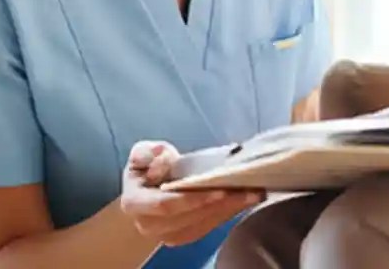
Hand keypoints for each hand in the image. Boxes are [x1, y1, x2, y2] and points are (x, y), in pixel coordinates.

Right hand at [119, 141, 263, 246]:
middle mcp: (149, 225)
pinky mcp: (184, 236)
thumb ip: (148, 152)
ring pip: (202, 226)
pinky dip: (228, 213)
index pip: (165, 205)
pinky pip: (208, 227)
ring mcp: (167, 235)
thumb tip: (161, 155)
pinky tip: (245, 200)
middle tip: (248, 189)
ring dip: (229, 210)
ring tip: (253, 194)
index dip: (192, 199)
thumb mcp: (143, 152)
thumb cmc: (145, 166)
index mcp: (135, 203)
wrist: (144, 189)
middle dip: (220, 204)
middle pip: (189, 218)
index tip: (219, 190)